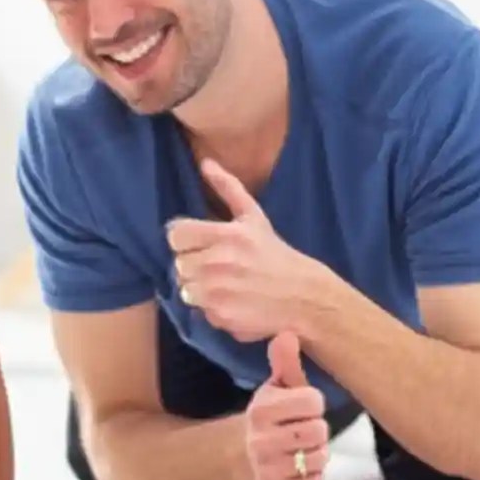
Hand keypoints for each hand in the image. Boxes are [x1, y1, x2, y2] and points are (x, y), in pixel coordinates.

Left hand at [167, 158, 318, 341]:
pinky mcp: (219, 316)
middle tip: (216, 267)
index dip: (184, 240)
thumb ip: (227, 188)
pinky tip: (230, 302)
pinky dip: (210, 309)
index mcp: (226, 235)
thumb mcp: (253, 217)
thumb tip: (205, 162)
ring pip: (185, 288)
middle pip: (178, 263)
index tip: (198, 244)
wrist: (304, 297)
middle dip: (193, 265)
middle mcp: (218, 263)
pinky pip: (198, 311)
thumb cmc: (275, 254)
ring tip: (223, 285)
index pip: (176, 235)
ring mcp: (217, 292)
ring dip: (198, 288)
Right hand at [246, 332, 329, 479]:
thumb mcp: (277, 387)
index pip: (312, 401)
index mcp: (260, 409)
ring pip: (320, 458)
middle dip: (316, 429)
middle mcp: (260, 440)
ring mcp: (268, 469)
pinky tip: (298, 468)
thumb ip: (284, 362)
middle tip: (302, 428)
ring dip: (316, 453)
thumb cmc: (271, 416)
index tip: (301, 405)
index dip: (312, 402)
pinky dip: (312, 476)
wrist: (245, 454)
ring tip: (300, 447)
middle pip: (319, 431)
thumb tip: (287, 335)